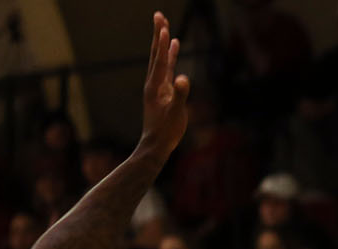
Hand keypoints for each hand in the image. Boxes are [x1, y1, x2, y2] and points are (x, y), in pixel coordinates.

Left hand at [139, 13, 191, 158]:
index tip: (164, 28)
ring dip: (162, 42)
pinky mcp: (162, 89)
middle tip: (158, 16)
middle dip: (158, 35)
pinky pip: (166, 67)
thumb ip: (180, 96)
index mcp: (156, 86)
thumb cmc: (166, 131)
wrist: (156, 144)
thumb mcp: (176, 114)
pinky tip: (174, 47)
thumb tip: (184, 79)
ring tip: (165, 26)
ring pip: (160, 58)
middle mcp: (154, 82)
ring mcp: (157, 85)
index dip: (163, 45)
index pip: (160, 61)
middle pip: (156, 53)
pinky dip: (170, 55)